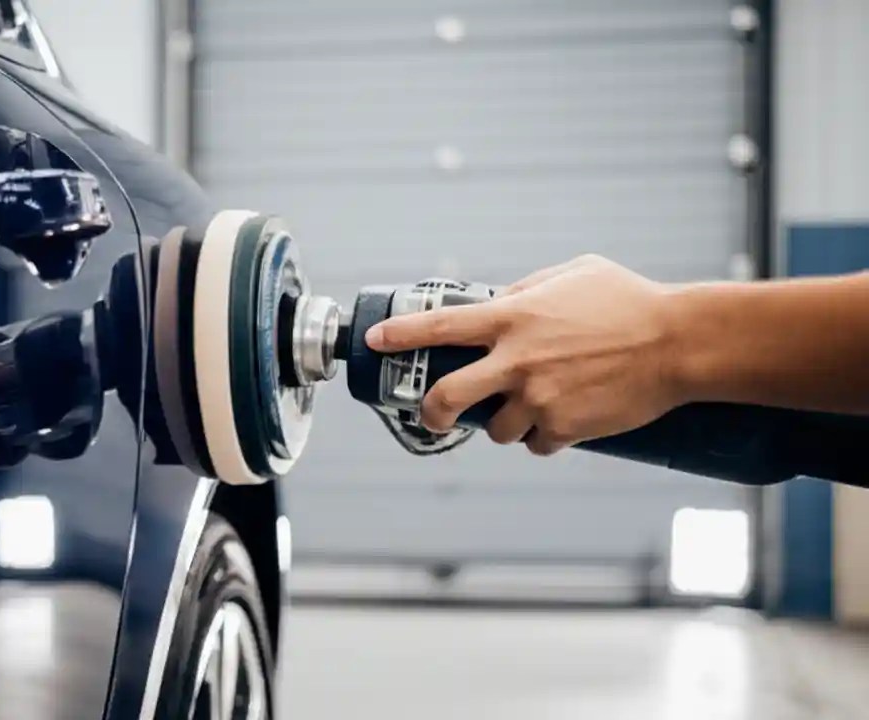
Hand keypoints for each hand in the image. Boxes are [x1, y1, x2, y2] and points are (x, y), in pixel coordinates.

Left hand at [366, 255, 685, 455]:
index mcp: (512, 317)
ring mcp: (538, 397)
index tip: (376, 342)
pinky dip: (546, 437)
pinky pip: (537, 444)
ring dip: (506, 423)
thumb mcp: (571, 274)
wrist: (678, 343)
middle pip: (447, 396)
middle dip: (431, 412)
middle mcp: (516, 360)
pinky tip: (566, 419)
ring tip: (534, 406)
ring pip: (495, 429)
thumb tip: (496, 303)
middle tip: (433, 414)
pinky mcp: (564, 427)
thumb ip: (524, 291)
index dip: (400, 336)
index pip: (440, 326)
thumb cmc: (629, 301)